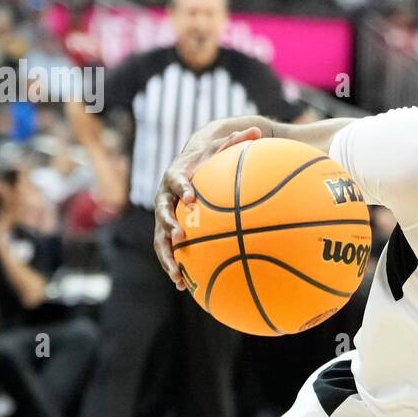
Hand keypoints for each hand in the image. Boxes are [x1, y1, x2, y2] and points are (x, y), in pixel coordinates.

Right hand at [154, 126, 264, 288]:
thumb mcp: (219, 148)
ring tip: (177, 275)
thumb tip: (257, 129)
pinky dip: (175, 267)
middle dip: (168, 226)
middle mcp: (165, 198)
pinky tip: (185, 286)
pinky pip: (169, 251)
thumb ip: (235, 141)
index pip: (176, 182)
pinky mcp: (167, 232)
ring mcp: (164, 217)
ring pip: (160, 238)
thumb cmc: (206, 158)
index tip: (192, 198)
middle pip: (162, 213)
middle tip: (179, 237)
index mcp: (176, 178)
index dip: (183, 189)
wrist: (185, 167)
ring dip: (167, 256)